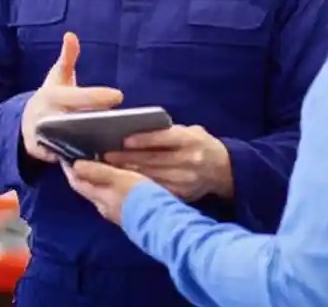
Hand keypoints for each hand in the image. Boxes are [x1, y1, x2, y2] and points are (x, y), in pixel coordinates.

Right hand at [21, 32, 123, 163]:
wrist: (25, 123)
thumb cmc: (51, 97)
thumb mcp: (57, 77)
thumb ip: (67, 57)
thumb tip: (71, 35)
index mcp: (51, 96)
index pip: (77, 96)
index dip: (97, 96)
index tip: (119, 95)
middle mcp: (45, 118)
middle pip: (74, 122)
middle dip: (97, 123)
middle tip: (123, 123)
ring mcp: (43, 139)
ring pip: (71, 144)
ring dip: (93, 145)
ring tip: (120, 143)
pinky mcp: (45, 157)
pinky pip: (67, 161)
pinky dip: (84, 162)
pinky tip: (107, 162)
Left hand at [62, 160, 146, 225]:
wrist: (160, 222)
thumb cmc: (137, 196)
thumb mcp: (117, 178)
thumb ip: (96, 171)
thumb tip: (75, 165)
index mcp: (98, 198)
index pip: (77, 183)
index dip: (69, 170)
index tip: (65, 157)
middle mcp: (103, 207)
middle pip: (88, 189)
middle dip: (84, 174)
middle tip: (84, 157)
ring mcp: (116, 212)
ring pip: (102, 194)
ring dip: (99, 180)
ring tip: (103, 165)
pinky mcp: (128, 214)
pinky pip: (114, 197)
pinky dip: (112, 186)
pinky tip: (121, 181)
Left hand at [104, 125, 232, 201]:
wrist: (222, 170)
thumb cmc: (199, 144)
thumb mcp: (189, 131)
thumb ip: (166, 132)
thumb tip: (133, 132)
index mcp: (190, 140)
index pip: (163, 139)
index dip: (142, 140)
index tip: (123, 140)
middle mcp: (189, 161)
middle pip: (153, 160)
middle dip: (127, 159)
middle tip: (105, 156)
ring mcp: (185, 181)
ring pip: (151, 177)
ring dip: (128, 174)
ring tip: (107, 169)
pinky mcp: (181, 195)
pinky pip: (155, 191)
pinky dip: (137, 187)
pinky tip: (123, 183)